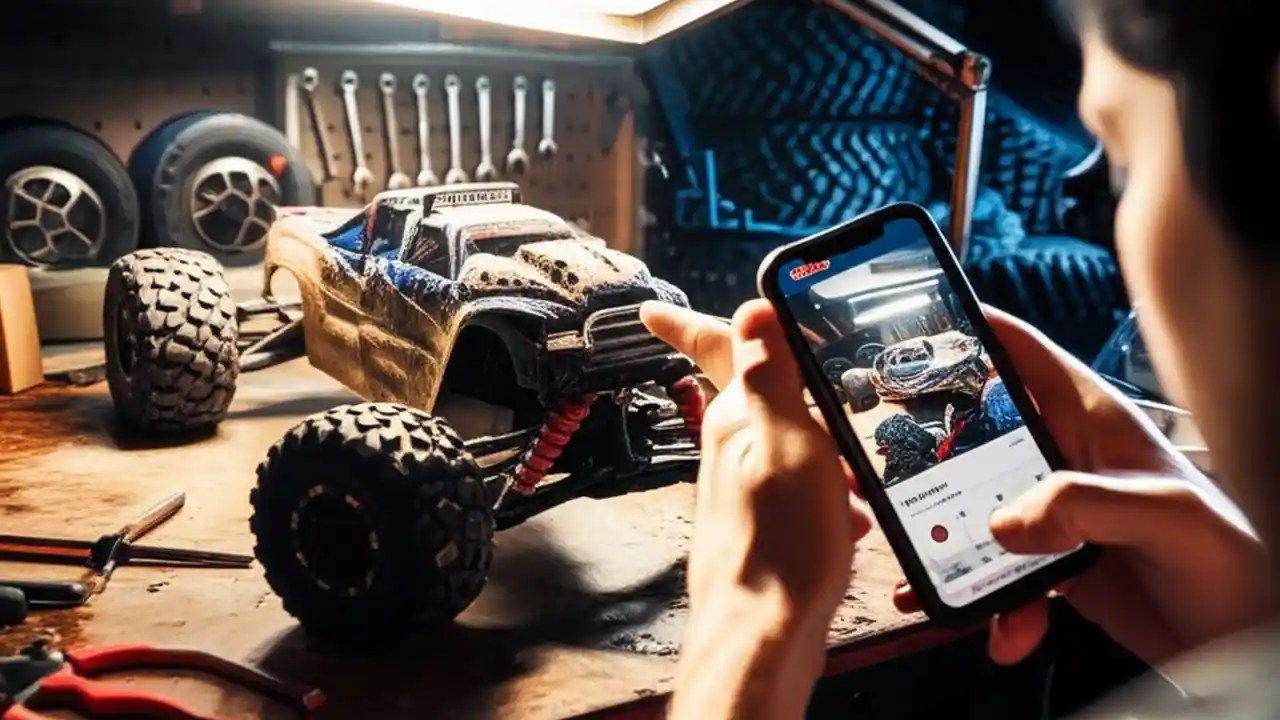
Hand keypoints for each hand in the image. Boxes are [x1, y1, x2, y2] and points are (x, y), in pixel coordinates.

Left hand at [642, 300, 870, 719]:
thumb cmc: (781, 547)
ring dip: (822, 444)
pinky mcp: (763, 524)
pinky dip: (830, 494)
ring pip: (788, 443)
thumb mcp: (790, 445)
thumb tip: (751, 308)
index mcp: (735, 419)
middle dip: (785, 375)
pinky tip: (849, 515)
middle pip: (756, 391)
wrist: (765, 635)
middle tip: (800, 354)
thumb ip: (771, 378)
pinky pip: (802, 490)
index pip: (711, 349)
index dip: (684, 323)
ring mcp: (745, 487)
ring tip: (853, 461)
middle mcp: (730, 448)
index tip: (648, 308)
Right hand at [895, 307, 1270, 666]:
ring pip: (976, 512)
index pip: (1026, 356)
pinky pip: (1000, 578)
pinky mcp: (1054, 564)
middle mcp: (1066, 460)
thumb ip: (1085, 504)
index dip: (974, 332)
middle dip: (926, 452)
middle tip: (878, 467)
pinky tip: (1004, 631)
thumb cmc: (1230, 558)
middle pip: (978, 436)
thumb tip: (1007, 523)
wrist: (1241, 636)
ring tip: (917, 570)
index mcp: (1093, 421)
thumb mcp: (1164, 515)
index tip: (916, 329)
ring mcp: (1055, 513)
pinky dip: (992, 607)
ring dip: (944, 543)